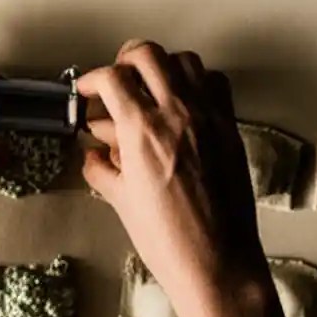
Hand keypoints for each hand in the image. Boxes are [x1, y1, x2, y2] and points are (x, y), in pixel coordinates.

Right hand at [79, 40, 268, 316]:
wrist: (217, 262)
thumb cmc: (169, 241)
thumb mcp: (122, 201)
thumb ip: (102, 169)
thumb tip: (93, 154)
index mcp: (143, 131)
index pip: (111, 78)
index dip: (91, 80)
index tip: (87, 91)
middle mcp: (177, 114)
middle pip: (147, 54)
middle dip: (124, 60)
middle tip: (115, 80)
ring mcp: (208, 117)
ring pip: (184, 60)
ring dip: (161, 66)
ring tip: (148, 88)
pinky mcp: (230, 128)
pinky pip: (214, 83)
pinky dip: (196, 81)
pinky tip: (183, 103)